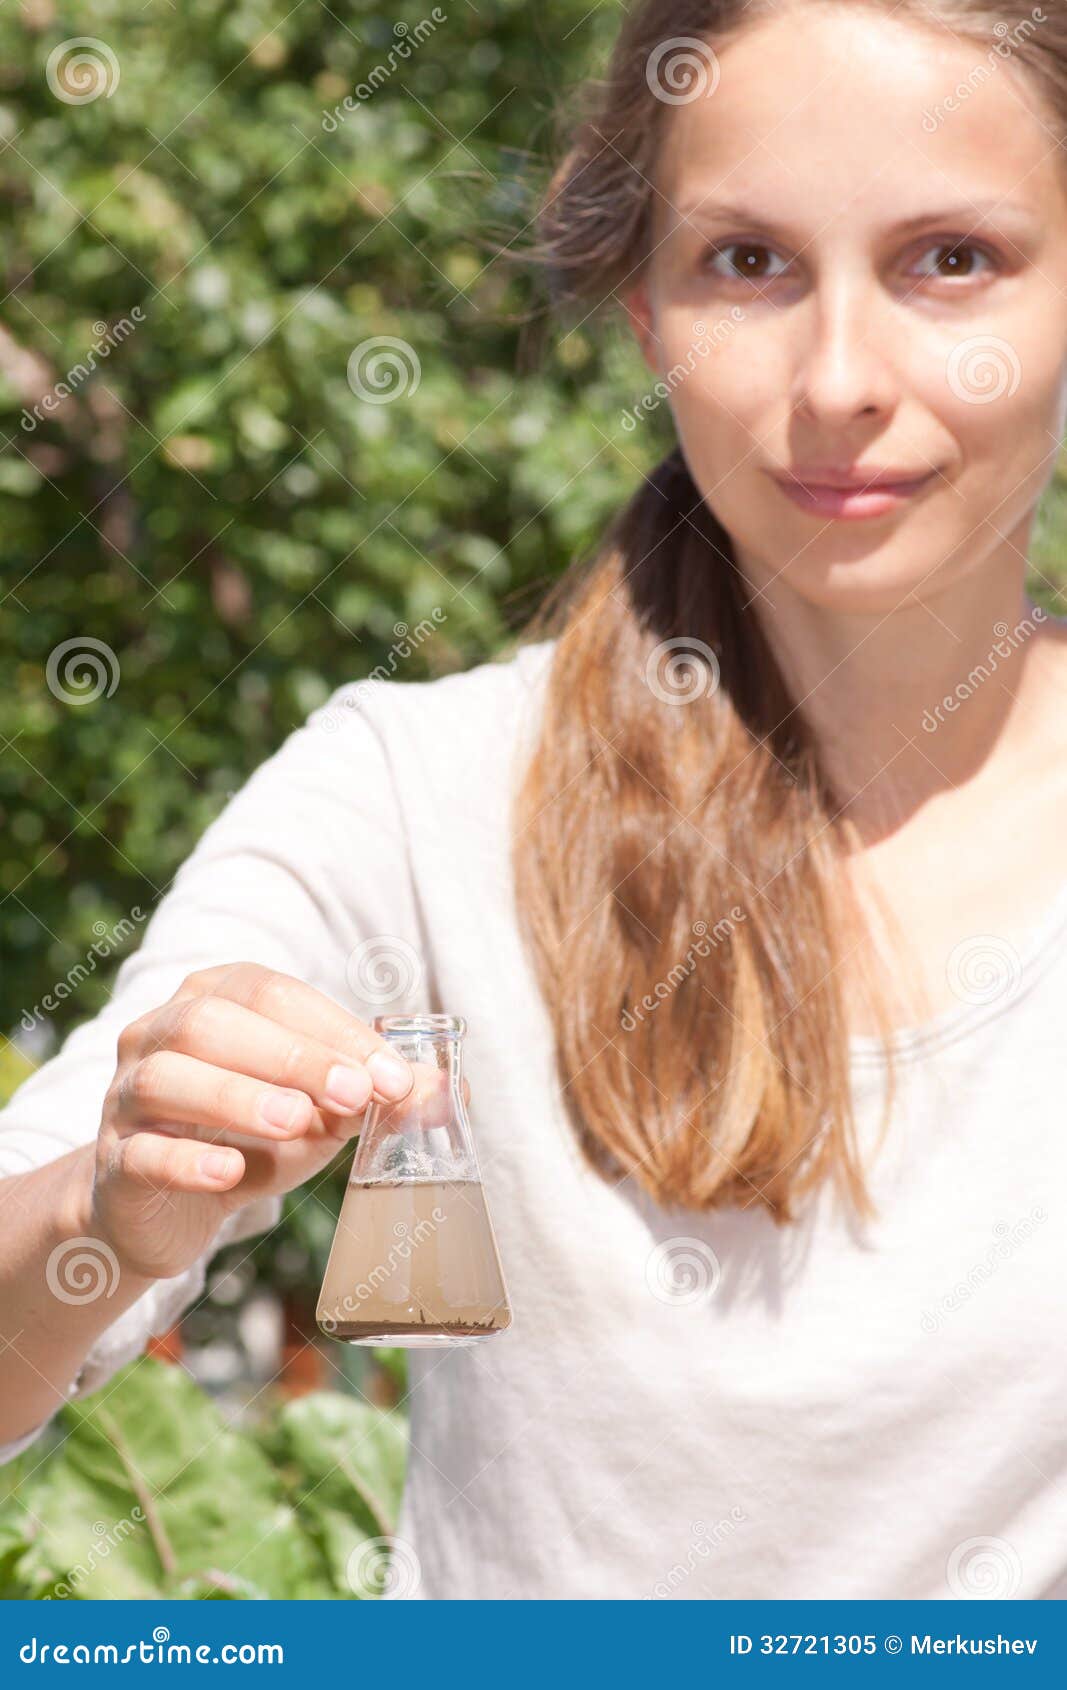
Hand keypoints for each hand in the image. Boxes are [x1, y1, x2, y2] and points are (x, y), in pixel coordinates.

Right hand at [89, 962, 458, 1280]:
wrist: (167, 1209)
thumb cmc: (253, 1138)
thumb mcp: (323, 1113)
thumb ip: (378, 1096)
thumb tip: (451, 1092)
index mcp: (216, 998)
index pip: (274, 995)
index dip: (335, 1031)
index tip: (390, 1077)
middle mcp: (160, 1032)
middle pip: (213, 1022)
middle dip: (291, 1056)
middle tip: (353, 1095)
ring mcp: (127, 1095)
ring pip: (166, 1076)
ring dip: (236, 1096)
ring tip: (295, 1122)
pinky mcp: (114, 1162)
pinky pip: (139, 1152)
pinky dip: (185, 1160)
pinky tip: (228, 1172)